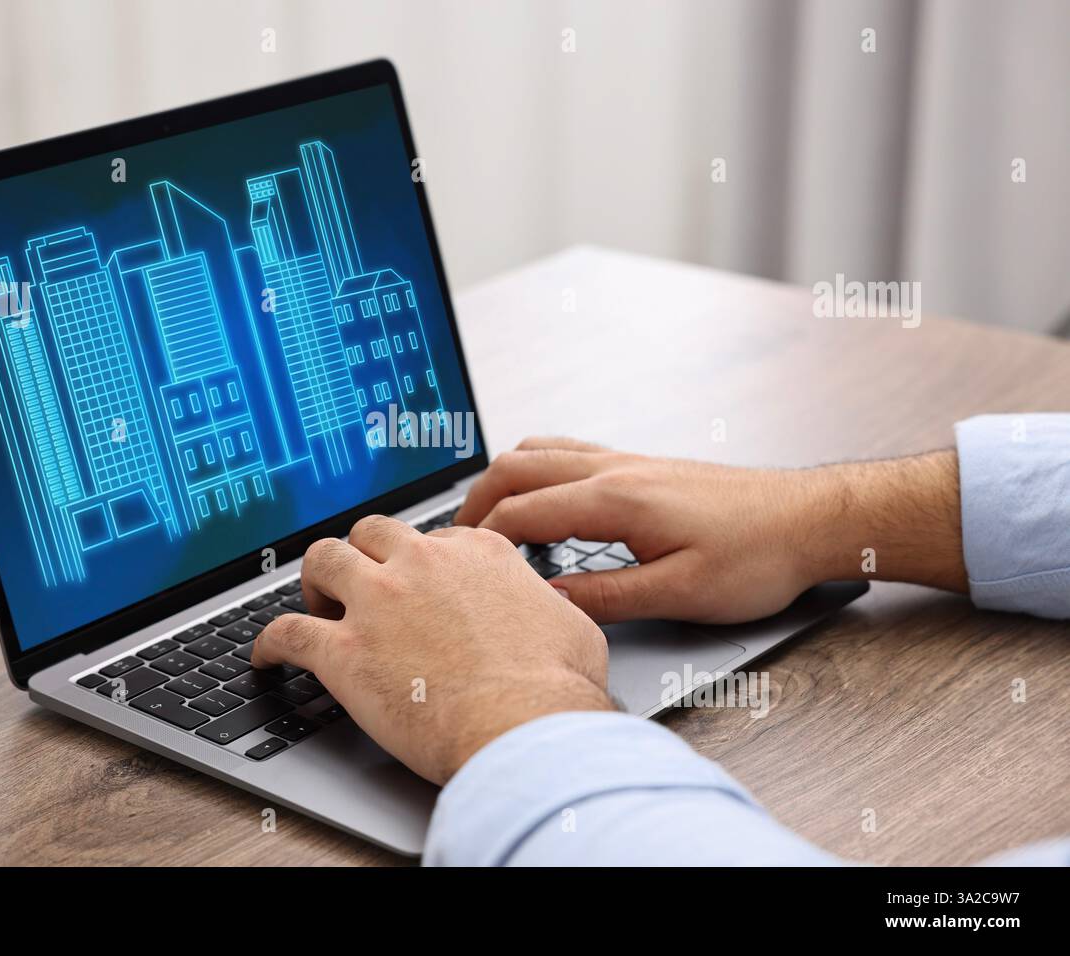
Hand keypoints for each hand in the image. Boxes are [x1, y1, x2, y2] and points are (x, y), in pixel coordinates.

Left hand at [251, 515, 612, 784]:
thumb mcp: (571, 626)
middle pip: (371, 533)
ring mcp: (377, 602)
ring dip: (315, 581)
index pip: (432, 538)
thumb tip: (548, 608)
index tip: (418, 583)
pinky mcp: (343, 651)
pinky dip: (269, 643)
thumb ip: (545, 605)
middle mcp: (421, 564)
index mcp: (475, 552)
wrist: (523, 727)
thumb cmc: (554, 687)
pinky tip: (265, 656)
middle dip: (363, 553)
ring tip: (315, 603)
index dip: (420, 563)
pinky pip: (285, 632)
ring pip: (322, 559)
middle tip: (362, 583)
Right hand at [455, 436, 966, 624]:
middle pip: (516, 467)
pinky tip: (542, 498)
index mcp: (615, 499)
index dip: (480, 540)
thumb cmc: (756, 555)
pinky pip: (567, 451)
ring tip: (486, 519)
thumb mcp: (678, 593)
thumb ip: (604, 597)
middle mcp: (614, 468)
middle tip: (454, 540)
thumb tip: (545, 599)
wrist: (809, 518)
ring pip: (538, 450)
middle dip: (474, 501)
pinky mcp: (641, 464)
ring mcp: (626, 459)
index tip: (458, 566)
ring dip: (502, 479)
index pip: (521, 512)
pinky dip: (534, 469)